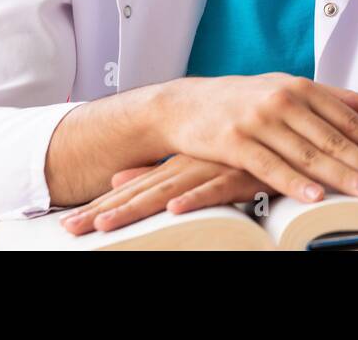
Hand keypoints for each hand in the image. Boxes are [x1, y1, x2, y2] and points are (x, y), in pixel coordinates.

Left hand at [59, 153, 267, 235]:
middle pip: (139, 193)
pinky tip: (175, 209)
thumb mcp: (196, 164)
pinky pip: (216, 189)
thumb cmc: (240, 152)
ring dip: (136, 209)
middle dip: (105, 212)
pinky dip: (196, 198)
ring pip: (167, 192)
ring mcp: (212, 168)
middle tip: (72, 230)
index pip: (131, 190)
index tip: (70, 225)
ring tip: (106, 225)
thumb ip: (160, 173)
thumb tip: (118, 177)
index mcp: (175, 165)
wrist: (287, 128)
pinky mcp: (242, 173)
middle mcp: (187, 165)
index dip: (101, 206)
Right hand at [160, 74, 357, 203]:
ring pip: (308, 154)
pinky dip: (294, 183)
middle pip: (334, 138)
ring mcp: (259, 120)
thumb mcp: (290, 90)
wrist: (186, 104)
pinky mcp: (235, 141)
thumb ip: (337, 99)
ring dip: (341, 177)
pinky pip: (270, 166)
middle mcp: (284, 99)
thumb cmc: (245, 99)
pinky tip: (315, 197)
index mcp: (302, 87)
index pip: (349, 120)